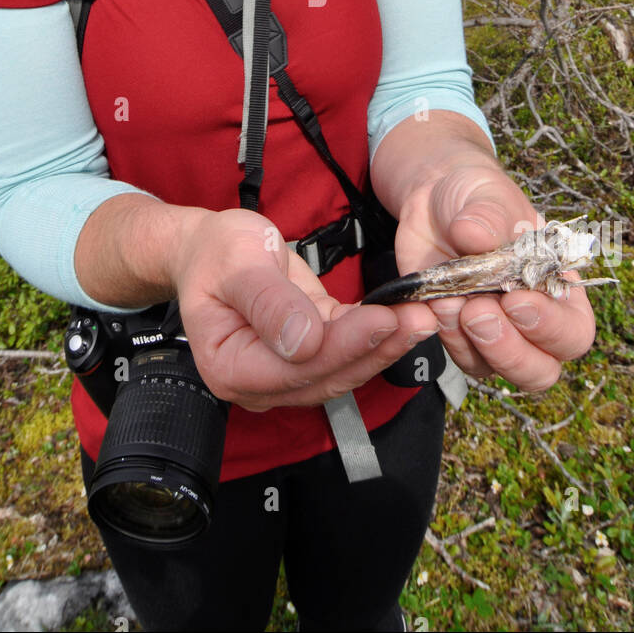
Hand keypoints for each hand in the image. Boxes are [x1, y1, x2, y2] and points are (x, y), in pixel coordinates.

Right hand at [171, 208, 438, 411]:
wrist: (211, 250)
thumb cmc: (216, 253)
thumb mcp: (237, 263)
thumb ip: (268, 302)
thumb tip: (302, 342)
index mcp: (229, 366)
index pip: (294, 367)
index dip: (341, 347)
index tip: (381, 320)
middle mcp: (258, 382)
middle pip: (325, 375)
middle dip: (375, 348)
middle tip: (419, 318)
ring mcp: (285, 373)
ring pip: (343, 368)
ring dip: (385, 345)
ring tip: (422, 316)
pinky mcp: (310, 353)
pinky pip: (347, 350)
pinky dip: (378, 334)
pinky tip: (406, 316)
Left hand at [395, 164, 595, 390]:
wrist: (435, 199)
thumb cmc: (480, 198)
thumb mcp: (490, 195)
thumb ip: (489, 215)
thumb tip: (474, 236)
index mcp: (558, 290)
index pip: (573, 332)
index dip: (550, 328)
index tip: (515, 299)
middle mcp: (530, 322)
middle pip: (539, 371)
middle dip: (510, 352)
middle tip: (478, 313)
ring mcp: (489, 332)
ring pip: (492, 371)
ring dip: (468, 345)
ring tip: (448, 302)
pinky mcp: (452, 331)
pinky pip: (452, 354)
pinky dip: (437, 336)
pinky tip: (428, 307)